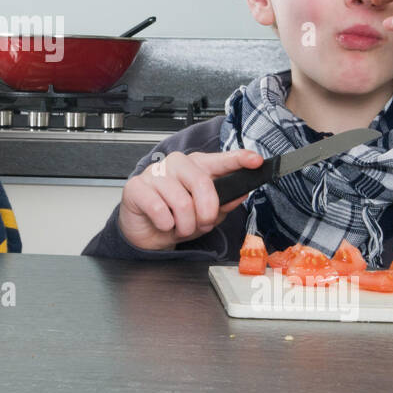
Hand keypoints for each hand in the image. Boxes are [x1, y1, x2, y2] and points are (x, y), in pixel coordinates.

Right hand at [118, 149, 265, 250]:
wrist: (146, 233)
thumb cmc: (176, 218)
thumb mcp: (204, 215)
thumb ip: (223, 203)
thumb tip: (240, 193)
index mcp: (196, 166)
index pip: (220, 159)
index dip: (239, 159)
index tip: (256, 161)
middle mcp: (176, 164)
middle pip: (202, 183)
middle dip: (206, 212)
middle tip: (202, 223)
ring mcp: (155, 173)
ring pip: (181, 202)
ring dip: (184, 224)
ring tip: (179, 226)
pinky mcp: (136, 186)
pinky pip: (159, 209)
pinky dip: (165, 224)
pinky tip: (162, 223)